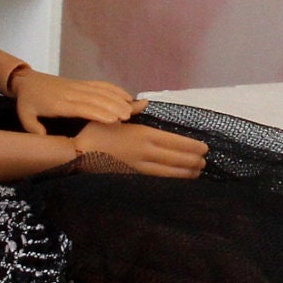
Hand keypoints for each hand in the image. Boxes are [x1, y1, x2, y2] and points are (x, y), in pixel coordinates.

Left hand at [12, 68, 144, 128]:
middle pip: (96, 99)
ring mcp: (78, 86)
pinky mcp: (82, 83)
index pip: (82, 108)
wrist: (27, 81)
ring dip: (117, 98)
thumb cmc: (28, 102)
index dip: (98, 113)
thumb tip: (47, 142)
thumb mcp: (25, 118)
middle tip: (128, 117)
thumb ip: (35, 130)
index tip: (113, 120)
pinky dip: (115, 89)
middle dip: (113, 107)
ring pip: (101, 91)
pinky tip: (127, 95)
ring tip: (131, 108)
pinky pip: (101, 84)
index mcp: (59, 104)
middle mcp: (72, 93)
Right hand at [73, 120, 208, 178]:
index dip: (191, 146)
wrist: (77, 155)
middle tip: (205, 161)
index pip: (175, 142)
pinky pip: (158, 180)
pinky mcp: (133, 177)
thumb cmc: (94, 133)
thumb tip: (144, 102)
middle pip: (176, 158)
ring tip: (197, 172)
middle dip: (193, 160)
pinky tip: (178, 180)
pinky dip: (172, 180)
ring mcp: (140, 167)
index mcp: (143, 135)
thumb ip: (131, 110)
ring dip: (186, 172)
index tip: (204, 148)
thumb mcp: (112, 117)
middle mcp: (145, 152)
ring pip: (170, 171)